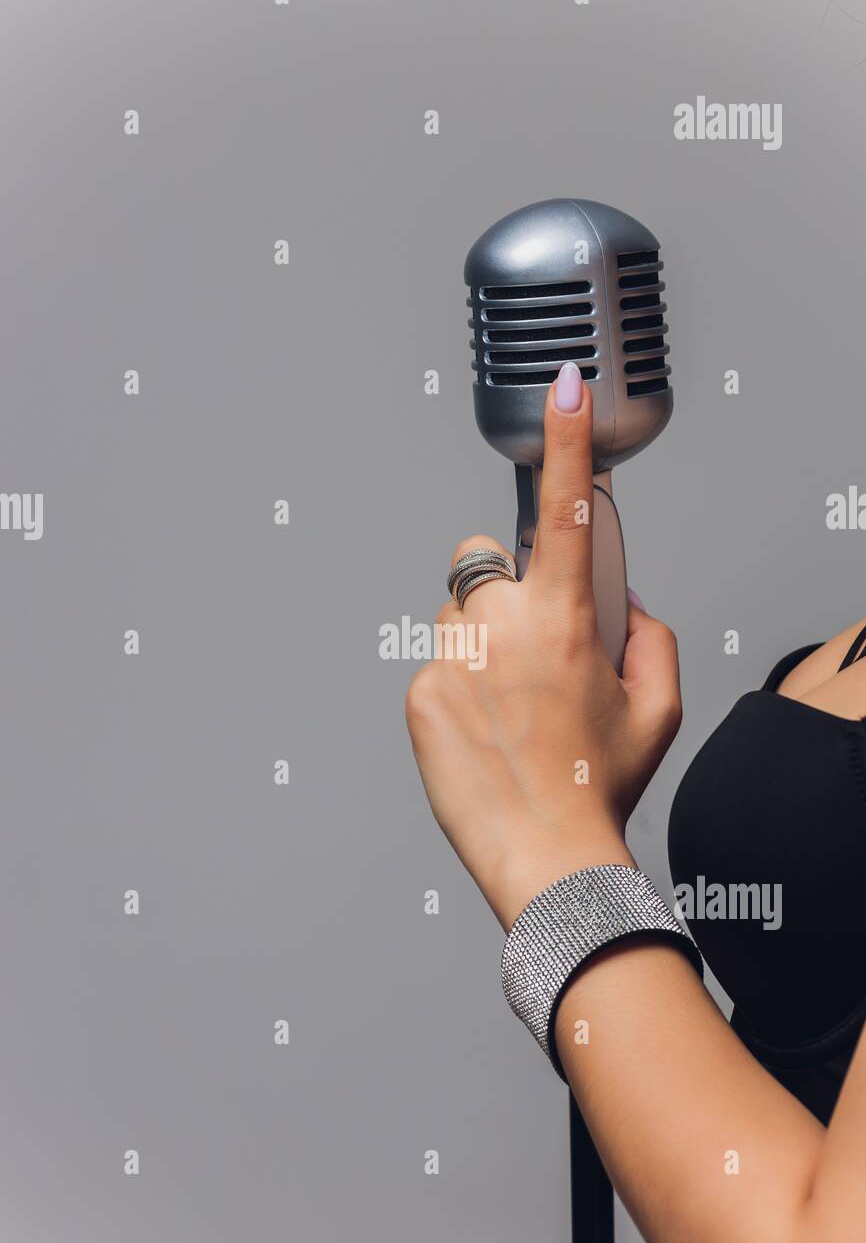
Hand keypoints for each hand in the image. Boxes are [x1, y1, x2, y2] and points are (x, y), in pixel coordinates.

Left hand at [405, 365, 682, 930]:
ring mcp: (449, 659)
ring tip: (510, 705)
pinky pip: (437, 661)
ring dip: (481, 636)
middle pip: (486, 560)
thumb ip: (652, 637)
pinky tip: (485, 731)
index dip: (566, 441)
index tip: (563, 387)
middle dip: (508, 587)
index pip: (564, 511)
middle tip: (534, 648)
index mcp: (564, 619)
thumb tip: (625, 607)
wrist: (544, 855)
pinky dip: (459, 683)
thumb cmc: (598, 786)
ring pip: (457, 612)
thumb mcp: (658, 708)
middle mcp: (499, 627)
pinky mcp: (418, 693)